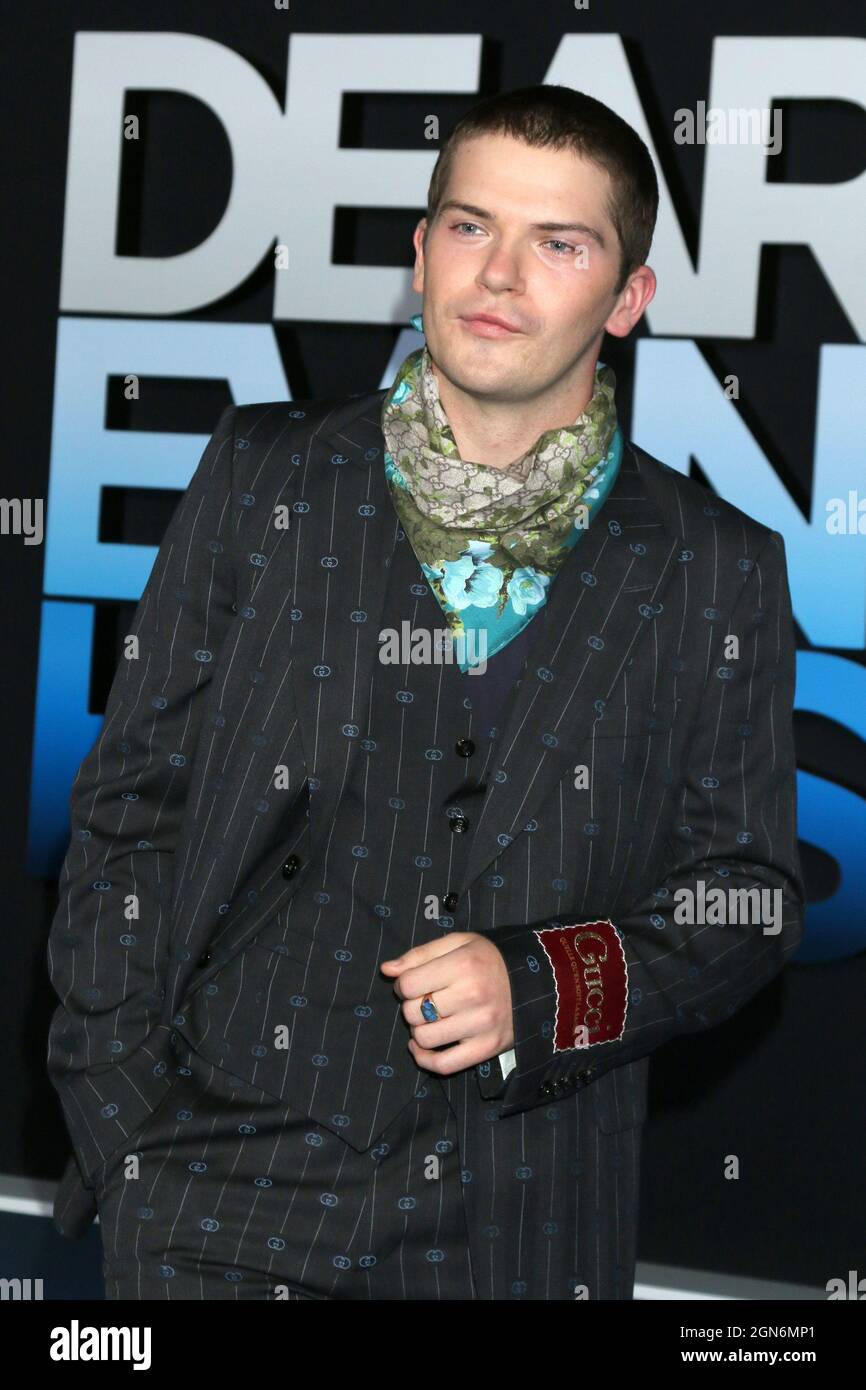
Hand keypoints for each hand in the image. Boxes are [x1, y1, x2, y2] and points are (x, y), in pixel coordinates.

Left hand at [379, 932, 513, 1074]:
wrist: (533, 982)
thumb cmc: (489, 960)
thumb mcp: (458, 943)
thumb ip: (420, 954)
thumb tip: (387, 970)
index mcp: (463, 964)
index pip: (408, 984)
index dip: (403, 984)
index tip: (414, 983)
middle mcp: (473, 994)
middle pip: (413, 1012)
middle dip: (411, 1006)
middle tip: (426, 999)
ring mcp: (481, 1025)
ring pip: (424, 1038)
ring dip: (419, 1030)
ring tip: (431, 1018)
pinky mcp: (487, 1048)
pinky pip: (444, 1065)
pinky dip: (425, 1059)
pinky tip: (422, 1047)